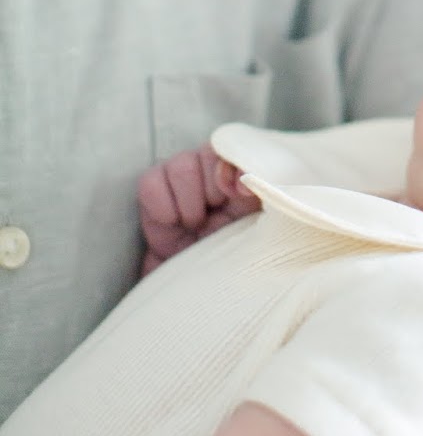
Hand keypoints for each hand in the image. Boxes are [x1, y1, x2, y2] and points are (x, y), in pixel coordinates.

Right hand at [138, 144, 260, 273]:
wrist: (202, 288)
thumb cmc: (236, 256)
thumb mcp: (258, 227)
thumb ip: (259, 195)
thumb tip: (243, 180)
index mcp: (244, 173)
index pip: (239, 147)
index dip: (236, 164)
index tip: (240, 192)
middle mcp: (213, 168)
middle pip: (209, 153)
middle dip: (214, 191)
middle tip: (214, 218)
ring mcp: (181, 177)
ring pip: (181, 166)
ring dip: (191, 203)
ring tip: (196, 225)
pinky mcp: (154, 191)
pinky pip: (151, 183)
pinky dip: (164, 207)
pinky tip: (175, 224)